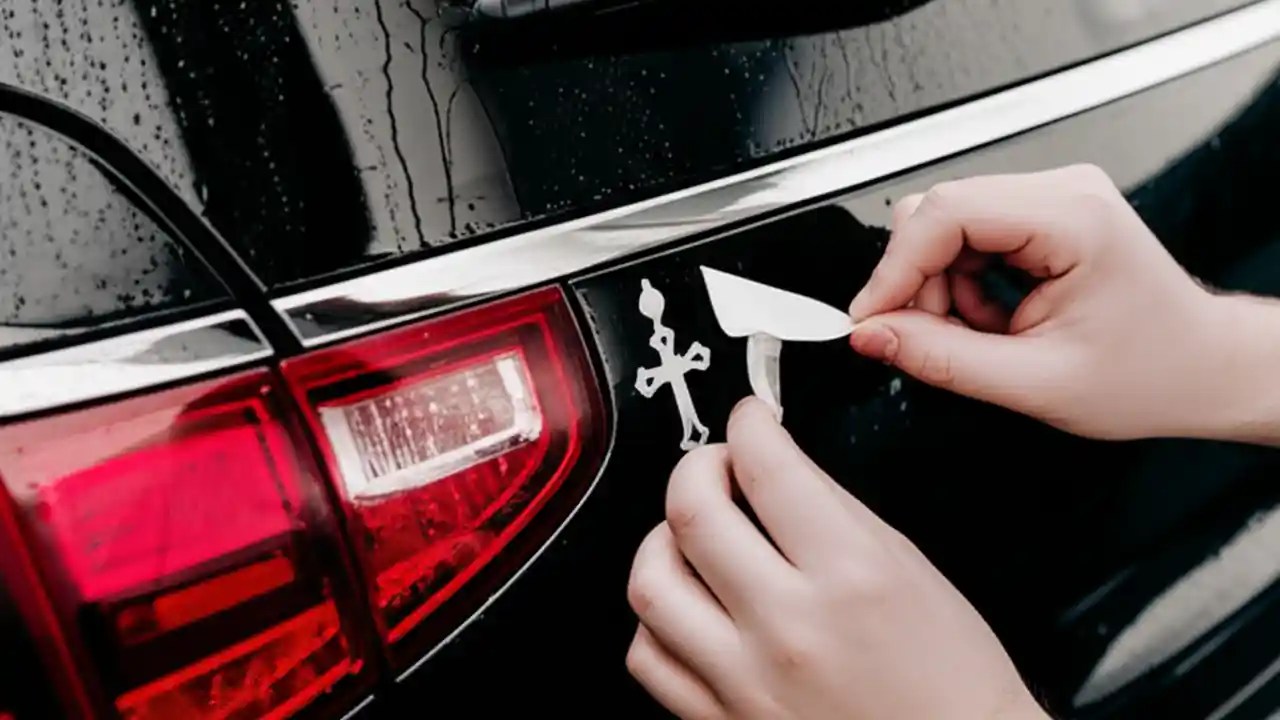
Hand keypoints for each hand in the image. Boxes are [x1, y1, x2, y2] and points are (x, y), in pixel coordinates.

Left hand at [625, 398, 1046, 719]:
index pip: (766, 466)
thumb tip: (774, 463)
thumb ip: (832, 509)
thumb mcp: (908, 566)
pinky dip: (657, 619)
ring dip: (661, 542)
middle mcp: (790, 626)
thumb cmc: (949, 677)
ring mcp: (746, 679)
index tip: (750, 420)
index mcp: (850, 574)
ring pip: (650, 582)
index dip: (748, 423)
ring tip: (691, 538)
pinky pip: (648, 654)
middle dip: (695, 466)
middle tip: (715, 467)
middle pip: (690, 513)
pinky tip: (687, 605)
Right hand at [846, 163, 1245, 440]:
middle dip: (915, 282)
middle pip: (938, 212)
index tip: (870, 317)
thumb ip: (943, 359)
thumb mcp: (1035, 383)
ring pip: (945, 225)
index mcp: (1072, 218)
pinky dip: (960, 284)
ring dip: (939, 287)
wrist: (1201, 369)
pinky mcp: (1041, 215)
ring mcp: (1052, 198)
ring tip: (979, 336)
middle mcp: (1063, 191)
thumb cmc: (1151, 373)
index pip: (946, 213)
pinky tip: (991, 319)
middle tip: (923, 339)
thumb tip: (874, 335)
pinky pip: (967, 236)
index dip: (894, 268)